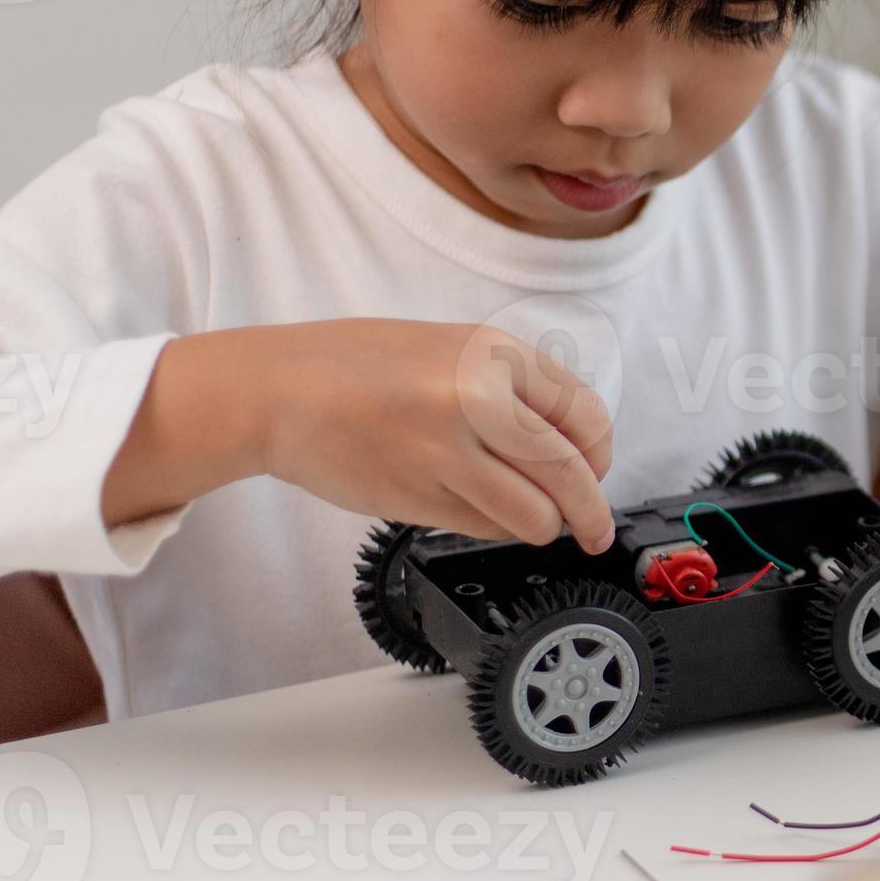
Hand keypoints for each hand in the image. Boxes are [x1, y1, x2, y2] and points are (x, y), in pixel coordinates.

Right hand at [104, 320, 615, 550]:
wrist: (277, 391)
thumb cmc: (359, 366)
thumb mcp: (450, 349)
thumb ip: (512, 389)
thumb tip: (572, 445)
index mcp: (494, 354)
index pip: (584, 416)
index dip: (601, 455)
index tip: (600, 472)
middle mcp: (478, 400)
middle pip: (569, 474)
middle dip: (592, 512)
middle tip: (596, 531)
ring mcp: (448, 452)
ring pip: (534, 515)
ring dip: (545, 527)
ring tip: (537, 522)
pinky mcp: (419, 498)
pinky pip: (487, 528)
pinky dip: (498, 529)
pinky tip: (485, 514)